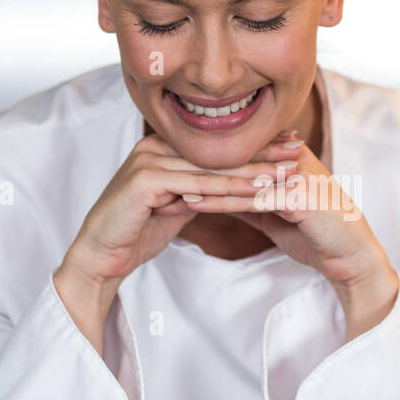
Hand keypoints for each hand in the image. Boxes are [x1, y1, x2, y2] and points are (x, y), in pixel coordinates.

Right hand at [61, 133, 296, 286]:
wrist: (100, 256)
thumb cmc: (135, 233)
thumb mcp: (175, 205)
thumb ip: (197, 190)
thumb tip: (226, 187)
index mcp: (160, 148)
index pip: (214, 145)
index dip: (251, 145)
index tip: (286, 143)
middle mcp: (153, 146)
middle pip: (216, 150)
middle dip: (260, 149)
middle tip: (298, 147)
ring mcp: (147, 160)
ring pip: (211, 166)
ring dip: (252, 169)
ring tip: (287, 170)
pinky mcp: (144, 180)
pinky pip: (198, 184)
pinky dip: (230, 189)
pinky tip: (258, 191)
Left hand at [180, 132, 399, 314]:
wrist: (351, 254)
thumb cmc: (316, 233)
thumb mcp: (274, 212)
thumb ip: (248, 199)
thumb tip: (215, 194)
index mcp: (286, 154)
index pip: (235, 153)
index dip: (200, 162)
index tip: (163, 169)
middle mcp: (291, 157)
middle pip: (233, 159)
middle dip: (192, 168)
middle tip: (153, 176)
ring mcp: (296, 174)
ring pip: (238, 176)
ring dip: (200, 182)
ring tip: (163, 188)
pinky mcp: (299, 196)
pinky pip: (251, 196)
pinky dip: (219, 200)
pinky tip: (193, 203)